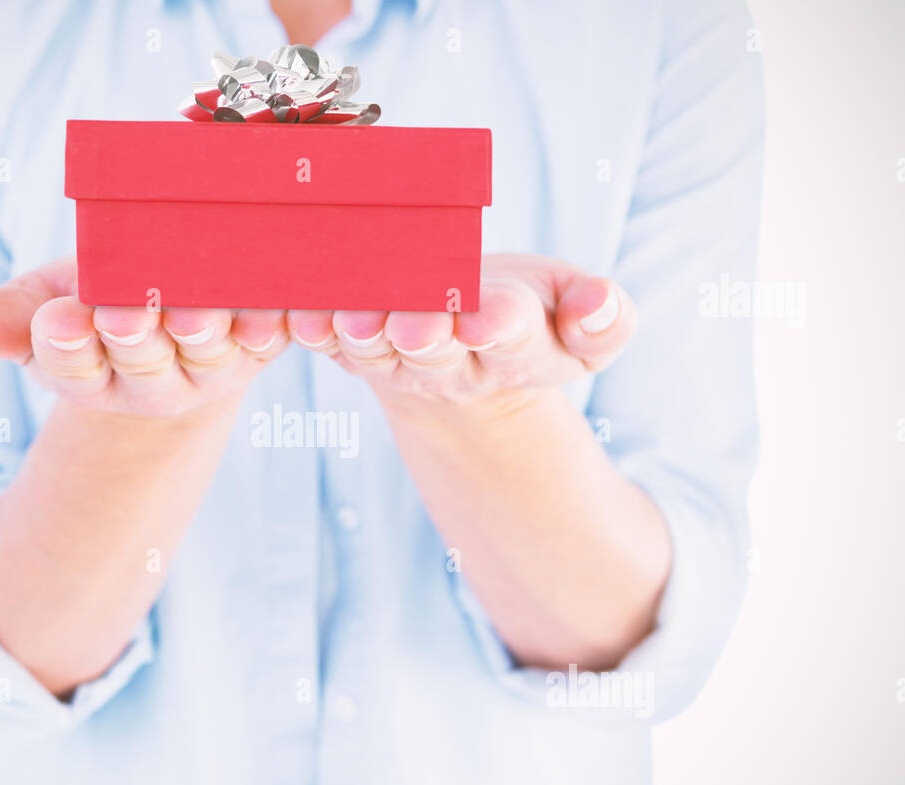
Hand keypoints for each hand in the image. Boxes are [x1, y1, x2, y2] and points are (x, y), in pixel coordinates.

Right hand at [0, 257, 288, 416]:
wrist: (175, 294)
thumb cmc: (98, 294)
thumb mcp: (47, 300)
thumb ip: (12, 315)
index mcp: (93, 371)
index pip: (73, 361)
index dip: (66, 343)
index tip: (56, 322)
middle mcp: (156, 379)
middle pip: (143, 359)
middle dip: (134, 336)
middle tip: (124, 315)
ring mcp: (212, 365)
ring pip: (208, 352)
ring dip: (203, 334)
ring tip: (195, 314)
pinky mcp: (261, 345)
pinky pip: (267, 340)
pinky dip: (269, 327)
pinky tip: (268, 314)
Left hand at [284, 253, 636, 412]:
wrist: (465, 343)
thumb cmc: (530, 315)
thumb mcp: (578, 315)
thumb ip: (604, 316)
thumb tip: (603, 304)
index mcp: (513, 346)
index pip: (511, 335)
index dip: (499, 325)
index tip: (488, 318)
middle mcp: (449, 359)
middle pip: (434, 348)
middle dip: (423, 334)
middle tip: (413, 324)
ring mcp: (394, 357)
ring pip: (373, 349)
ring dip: (360, 333)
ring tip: (350, 320)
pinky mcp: (350, 349)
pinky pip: (326, 342)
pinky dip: (312, 328)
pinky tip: (300, 313)